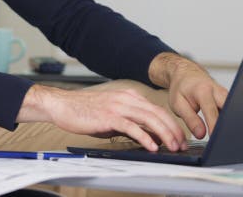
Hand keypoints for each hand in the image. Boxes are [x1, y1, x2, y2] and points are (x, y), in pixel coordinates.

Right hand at [17, 84, 187, 151]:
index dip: (171, 124)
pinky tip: (151, 147)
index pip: (157, 109)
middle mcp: (125, 98)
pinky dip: (145, 138)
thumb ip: (130, 122)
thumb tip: (149, 136)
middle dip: (173, 130)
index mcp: (128, 96)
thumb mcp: (111, 114)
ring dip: (164, 134)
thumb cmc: (83, 110)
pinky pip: (132, 127)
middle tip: (181, 144)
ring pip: (149, 119)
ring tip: (172, 147)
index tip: (179, 137)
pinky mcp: (109, 116)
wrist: (61, 105)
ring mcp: (117, 106)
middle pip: (158, 113)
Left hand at [149, 52, 227, 138]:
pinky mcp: (229, 99)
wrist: (186, 74)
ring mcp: (226, 94)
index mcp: (203, 91)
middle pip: (228, 112)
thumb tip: (201, 134)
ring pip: (233, 112)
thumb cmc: (181, 89)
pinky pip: (231, 112)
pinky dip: (228, 121)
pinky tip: (223, 130)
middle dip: (227, 126)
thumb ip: (190, 119)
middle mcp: (218, 91)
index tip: (215, 140)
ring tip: (223, 137)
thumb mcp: (177, 104)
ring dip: (229, 124)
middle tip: (222, 141)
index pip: (213, 112)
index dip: (215, 127)